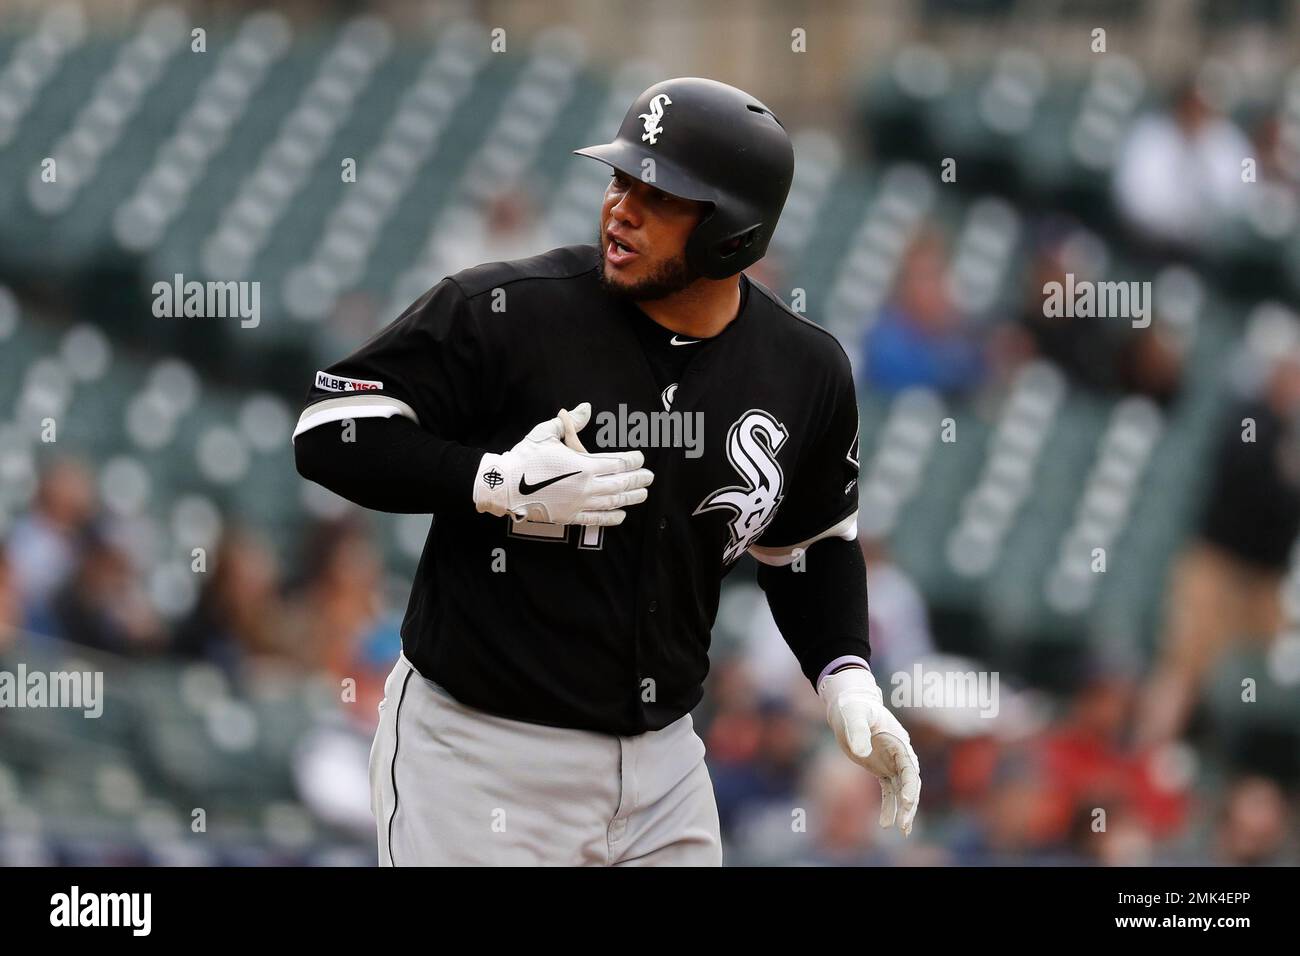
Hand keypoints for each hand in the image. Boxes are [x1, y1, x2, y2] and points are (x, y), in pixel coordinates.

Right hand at [473, 402, 653, 526]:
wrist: (504, 485)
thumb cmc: (525, 457)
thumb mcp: (546, 433)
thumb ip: (569, 423)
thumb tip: (586, 408)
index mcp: (583, 465)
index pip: (617, 463)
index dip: (633, 460)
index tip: (641, 458)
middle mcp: (586, 486)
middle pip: (620, 483)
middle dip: (638, 479)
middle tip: (649, 477)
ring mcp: (579, 504)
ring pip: (612, 502)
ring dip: (630, 498)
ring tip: (643, 495)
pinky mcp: (569, 517)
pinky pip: (596, 519)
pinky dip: (611, 518)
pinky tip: (621, 516)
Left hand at [818, 666, 920, 835]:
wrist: (850, 707)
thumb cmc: (853, 707)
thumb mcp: (853, 716)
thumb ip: (858, 731)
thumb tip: (861, 752)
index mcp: (898, 742)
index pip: (909, 768)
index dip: (910, 786)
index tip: (906, 801)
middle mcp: (900, 754)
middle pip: (911, 783)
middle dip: (909, 804)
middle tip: (904, 825)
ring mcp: (892, 763)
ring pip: (902, 790)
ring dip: (903, 810)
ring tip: (901, 830)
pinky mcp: (882, 769)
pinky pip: (889, 791)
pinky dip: (889, 807)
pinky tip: (886, 824)